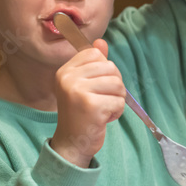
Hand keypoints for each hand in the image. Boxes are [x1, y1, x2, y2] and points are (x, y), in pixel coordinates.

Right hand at [51, 39, 125, 167]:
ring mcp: (78, 91)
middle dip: (114, 86)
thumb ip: (93, 64)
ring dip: (116, 100)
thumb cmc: (80, 114)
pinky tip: (103, 119)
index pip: (96, 54)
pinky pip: (119, 101)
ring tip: (102, 110)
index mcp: (65, 71)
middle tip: (101, 101)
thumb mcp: (83, 85)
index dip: (104, 70)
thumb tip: (101, 42)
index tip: (95, 87)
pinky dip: (116, 112)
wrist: (72, 143)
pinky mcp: (91, 106)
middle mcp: (68, 78)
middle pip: (110, 67)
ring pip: (118, 84)